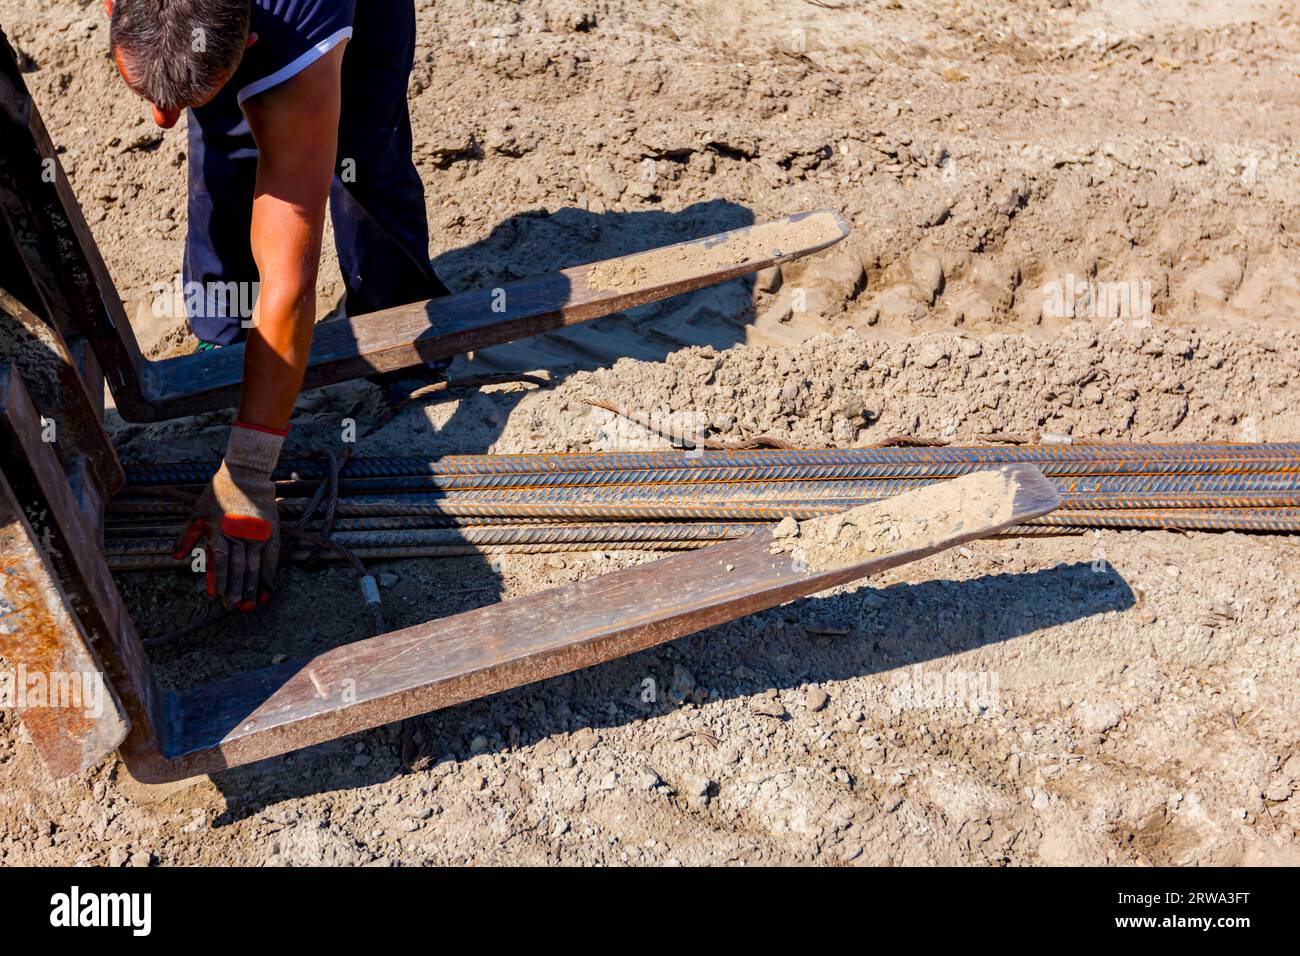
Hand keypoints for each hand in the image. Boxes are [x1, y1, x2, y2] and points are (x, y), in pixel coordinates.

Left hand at [173, 423, 284, 610]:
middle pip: (239, 567)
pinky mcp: (272, 532)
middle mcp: (240, 533)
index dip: (219, 579)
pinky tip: (267, 589)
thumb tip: (176, 557)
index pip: (220, 559)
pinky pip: (272, 558)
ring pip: (256, 565)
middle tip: (234, 608)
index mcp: (220, 528)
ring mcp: (258, 533)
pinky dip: (270, 575)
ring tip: (250, 604)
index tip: (217, 596)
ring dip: (252, 587)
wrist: (247, 475)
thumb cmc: (219, 493)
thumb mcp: (198, 511)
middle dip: (236, 589)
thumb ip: (188, 535)